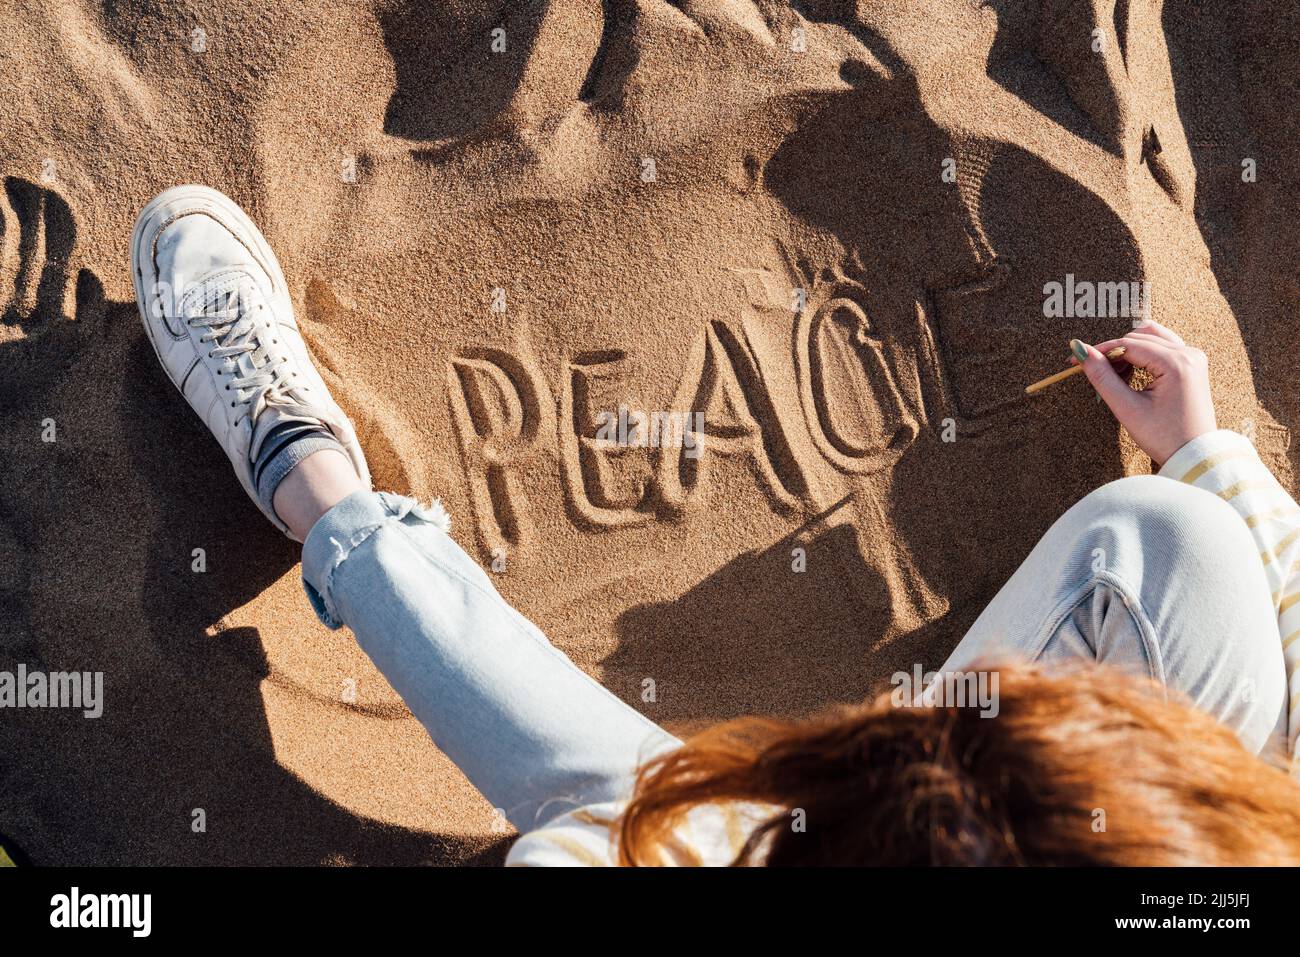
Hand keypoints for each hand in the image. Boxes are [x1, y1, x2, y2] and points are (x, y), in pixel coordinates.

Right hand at [1070, 320, 1216, 465]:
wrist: (1193, 454)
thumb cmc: (1164, 436)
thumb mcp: (1128, 408)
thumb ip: (1103, 377)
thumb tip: (1081, 351)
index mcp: (1176, 363)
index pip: (1128, 345)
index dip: (1099, 351)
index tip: (1075, 359)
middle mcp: (1189, 354)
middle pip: (1139, 338)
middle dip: (1113, 352)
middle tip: (1094, 372)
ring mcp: (1192, 357)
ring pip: (1151, 338)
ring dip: (1127, 349)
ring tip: (1114, 373)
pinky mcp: (1191, 364)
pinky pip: (1163, 345)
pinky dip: (1143, 352)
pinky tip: (1131, 369)